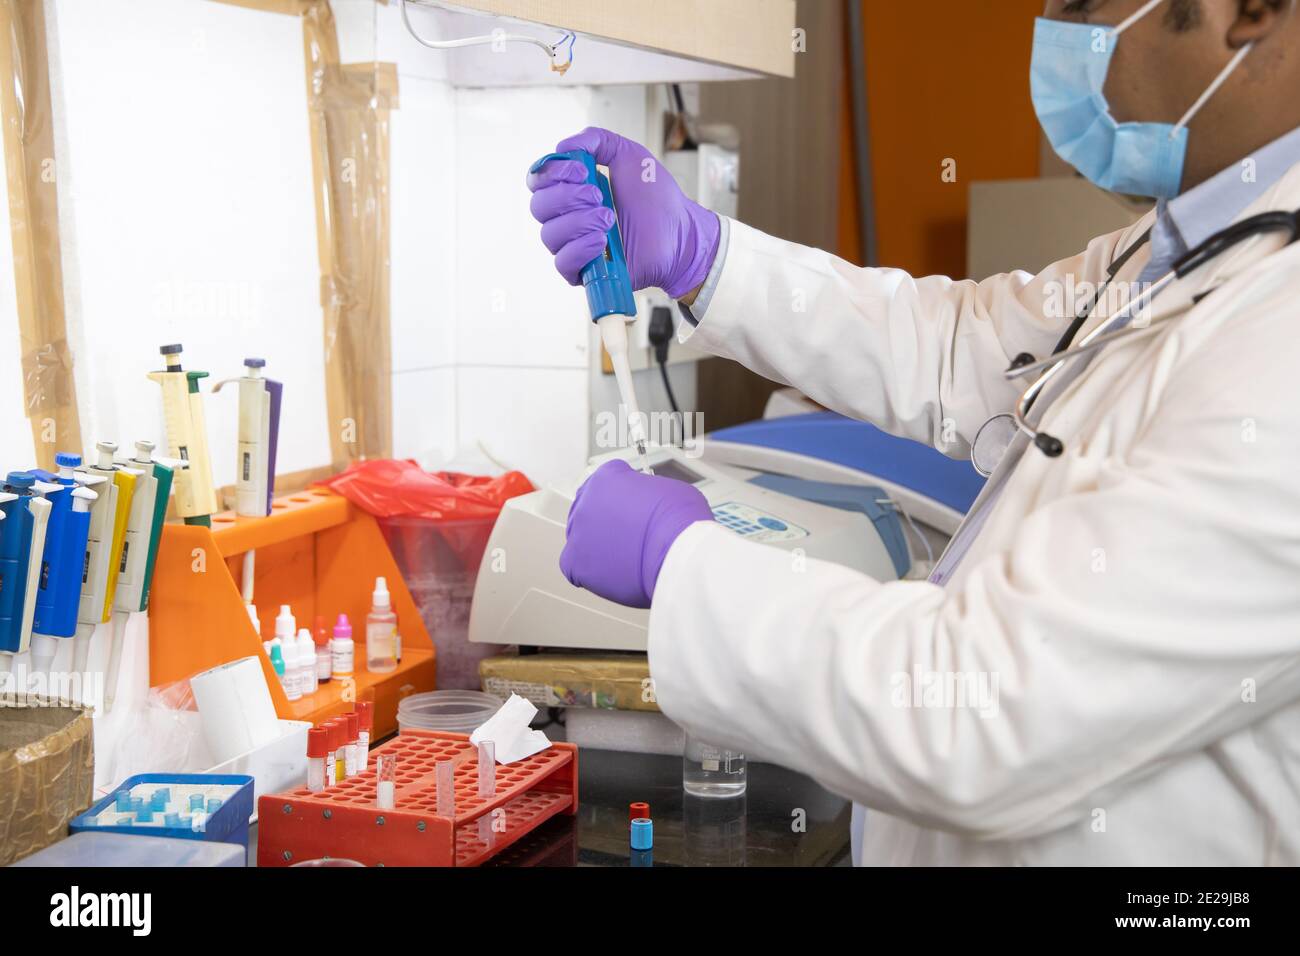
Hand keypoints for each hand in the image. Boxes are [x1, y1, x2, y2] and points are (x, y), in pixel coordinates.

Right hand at [526, 127, 721, 298]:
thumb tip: (563, 147)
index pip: (538, 181)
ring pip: (550, 235)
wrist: (678, 232)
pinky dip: (580, 248)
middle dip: (567, 196)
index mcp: (572, 190)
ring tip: (609, 218)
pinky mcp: (585, 272)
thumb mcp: (628, 154)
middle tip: (598, 195)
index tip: (582, 169)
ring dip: (579, 222)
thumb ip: (596, 140)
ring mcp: (575, 246)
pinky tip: (602, 240)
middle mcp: (568, 218)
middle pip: (539, 207)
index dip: (552, 173)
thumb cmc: (656, 199)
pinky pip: (563, 263)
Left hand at [560, 460, 714, 608]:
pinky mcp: (575, 562)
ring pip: (581, 539)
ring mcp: (578, 532)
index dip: (621, 497)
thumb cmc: (679, 523)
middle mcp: (587, 501)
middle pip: (590, 510)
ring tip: (624, 556)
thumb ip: (648, 493)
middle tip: (628, 534)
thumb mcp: (669, 489)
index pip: (605, 483)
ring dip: (599, 546)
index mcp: (607, 477)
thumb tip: (650, 504)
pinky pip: (574, 567)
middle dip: (607, 521)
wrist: (677, 553)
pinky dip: (590, 571)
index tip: (629, 506)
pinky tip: (609, 570)